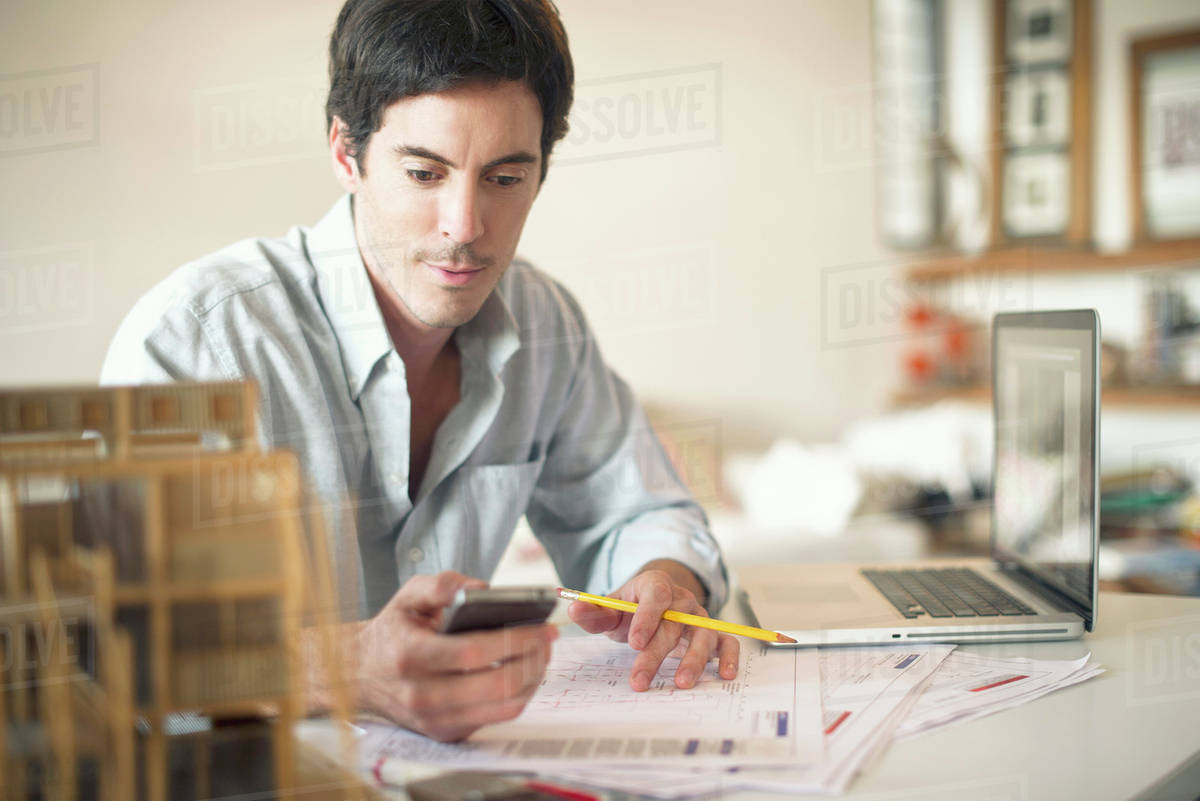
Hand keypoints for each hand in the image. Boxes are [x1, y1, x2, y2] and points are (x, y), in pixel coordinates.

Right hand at [351, 571, 557, 741]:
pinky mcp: (446, 733)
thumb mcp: (407, 596)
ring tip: (542, 654)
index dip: (513, 640)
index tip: (540, 626)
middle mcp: (421, 694)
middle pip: (495, 685)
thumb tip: (482, 588)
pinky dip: (519, 695)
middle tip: (548, 638)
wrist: (360, 676)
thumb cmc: (393, 632)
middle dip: (533, 660)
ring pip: (503, 707)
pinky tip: (525, 672)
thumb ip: (441, 584)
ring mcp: (434, 719)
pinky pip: (496, 718)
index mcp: (410, 655)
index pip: (471, 653)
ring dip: (533, 679)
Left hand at [566, 565, 738, 691]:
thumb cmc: (631, 609)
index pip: (655, 596)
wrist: (655, 603)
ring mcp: (699, 617)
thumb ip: (593, 612)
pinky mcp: (712, 633)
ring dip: (694, 660)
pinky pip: (727, 642)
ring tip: (681, 683)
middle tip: (639, 680)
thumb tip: (573, 610)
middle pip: (673, 625)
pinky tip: (725, 676)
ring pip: (703, 635)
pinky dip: (729, 657)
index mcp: (655, 585)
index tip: (634, 643)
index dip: (646, 618)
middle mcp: (682, 600)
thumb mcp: (611, 608)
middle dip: (655, 654)